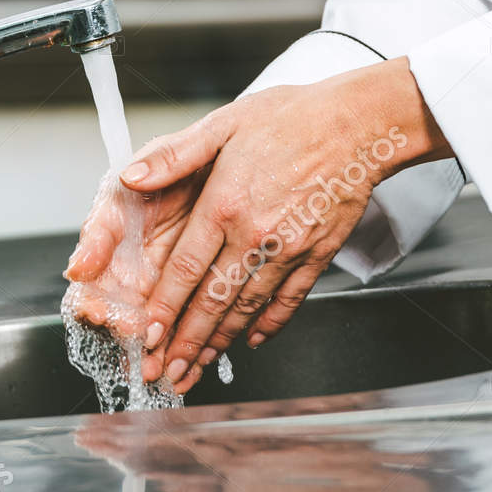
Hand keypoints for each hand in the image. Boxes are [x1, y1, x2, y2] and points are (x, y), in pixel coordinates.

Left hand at [119, 58, 449, 389]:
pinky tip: (252, 340)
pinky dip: (270, 324)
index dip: (164, 308)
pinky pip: (290, 300)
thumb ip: (174, 155)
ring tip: (199, 369)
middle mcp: (255, 235)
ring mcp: (289, 250)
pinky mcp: (318, 254)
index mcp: (225, 205)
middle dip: (186, 343)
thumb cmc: (291, 118)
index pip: (185, 270)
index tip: (147, 336)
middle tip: (167, 373)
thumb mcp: (222, 124)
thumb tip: (131, 176)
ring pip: (247, 307)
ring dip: (221, 343)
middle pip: (213, 301)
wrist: (359, 124)